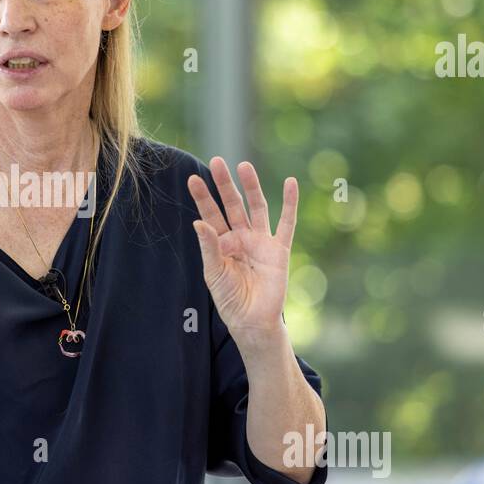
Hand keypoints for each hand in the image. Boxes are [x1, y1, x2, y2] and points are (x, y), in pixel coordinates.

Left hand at [187, 157, 298, 348]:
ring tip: (243, 165)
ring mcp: (260, 241)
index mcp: (221, 243)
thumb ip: (209, 247)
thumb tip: (198, 222)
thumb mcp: (214, 273)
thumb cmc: (230, 300)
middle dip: (224, 185)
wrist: (253, 321)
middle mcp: (240, 237)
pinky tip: (290, 183)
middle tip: (216, 161)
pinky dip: (289, 203)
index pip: (210, 214)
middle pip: (232, 205)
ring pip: (256, 207)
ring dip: (251, 187)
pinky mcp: (279, 249)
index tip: (192, 179)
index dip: (203, 197)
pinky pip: (286, 222)